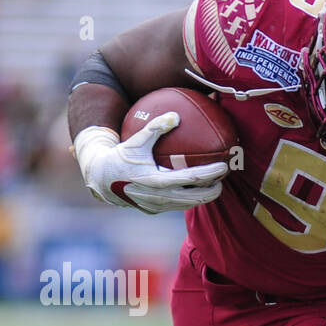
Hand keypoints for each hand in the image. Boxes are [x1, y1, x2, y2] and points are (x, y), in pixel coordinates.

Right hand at [75, 114, 227, 213]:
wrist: (100, 180)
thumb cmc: (120, 156)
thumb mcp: (135, 141)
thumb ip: (156, 128)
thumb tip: (176, 115)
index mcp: (156, 181)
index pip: (191, 179)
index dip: (209, 174)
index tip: (224, 166)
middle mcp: (159, 197)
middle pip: (196, 198)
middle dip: (214, 189)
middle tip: (225, 177)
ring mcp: (158, 207)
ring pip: (189, 204)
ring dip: (205, 196)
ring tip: (216, 184)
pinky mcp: (155, 210)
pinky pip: (178, 205)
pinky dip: (191, 198)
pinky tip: (199, 189)